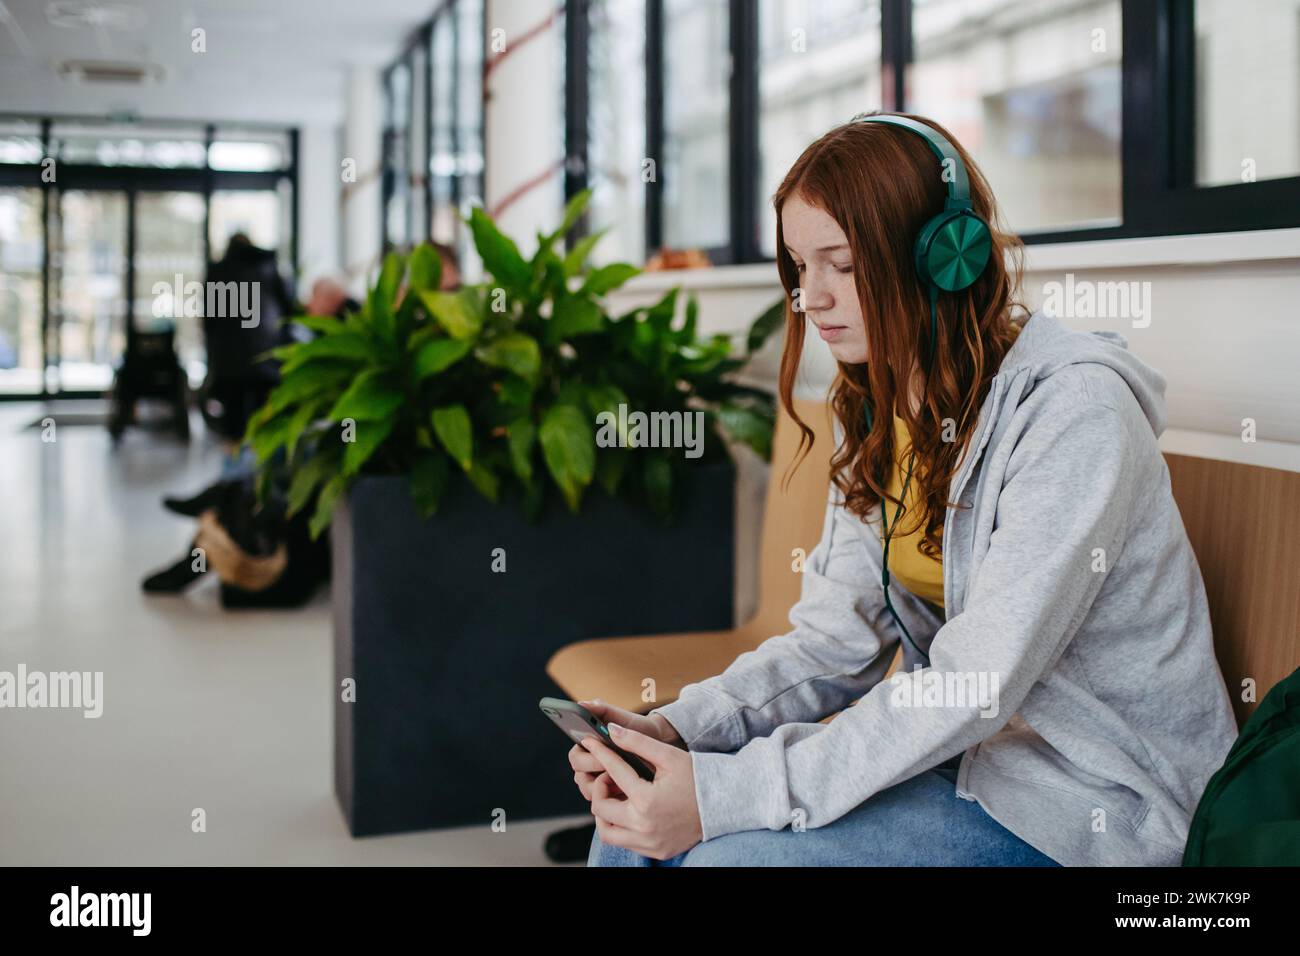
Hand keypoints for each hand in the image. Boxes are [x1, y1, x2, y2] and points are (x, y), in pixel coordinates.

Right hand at [568, 699, 682, 800]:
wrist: (659, 742)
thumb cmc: (639, 728)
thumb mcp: (622, 718)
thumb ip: (602, 709)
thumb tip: (582, 704)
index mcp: (588, 747)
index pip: (575, 758)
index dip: (586, 759)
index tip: (602, 757)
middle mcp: (590, 766)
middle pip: (581, 778)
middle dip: (597, 775)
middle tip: (614, 771)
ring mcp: (602, 782)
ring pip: (593, 794)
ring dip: (606, 789)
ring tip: (624, 782)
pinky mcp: (615, 794)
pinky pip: (608, 803)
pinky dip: (616, 799)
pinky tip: (631, 792)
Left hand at [581, 722, 702, 860]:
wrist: (724, 805)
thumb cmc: (698, 778)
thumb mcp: (668, 756)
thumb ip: (637, 742)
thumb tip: (610, 730)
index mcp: (646, 800)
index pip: (612, 772)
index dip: (600, 753)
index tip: (589, 743)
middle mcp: (644, 826)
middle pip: (600, 809)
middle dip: (599, 788)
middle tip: (610, 777)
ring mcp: (649, 843)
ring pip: (607, 833)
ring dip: (605, 813)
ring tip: (617, 796)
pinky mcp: (656, 852)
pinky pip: (625, 843)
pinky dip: (621, 827)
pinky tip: (629, 810)